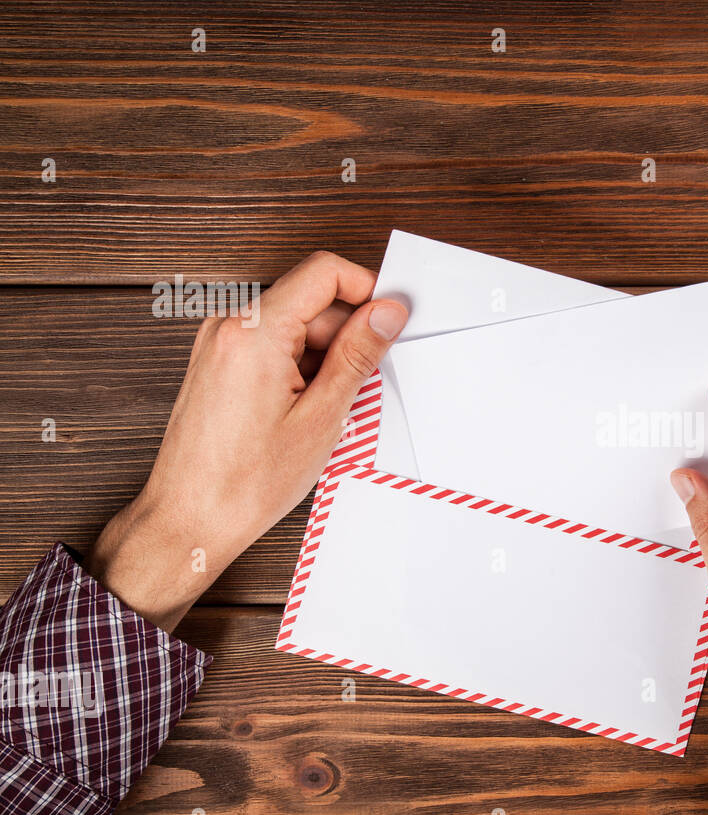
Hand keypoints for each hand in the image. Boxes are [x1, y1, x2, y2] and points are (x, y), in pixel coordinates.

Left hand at [87, 251, 409, 631]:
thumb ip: (357, 354)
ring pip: (294, 325)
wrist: (189, 521)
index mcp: (253, 331)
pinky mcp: (217, 363)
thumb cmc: (244, 482)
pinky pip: (272, 345)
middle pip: (311, 300)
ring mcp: (218, 343)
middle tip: (362, 384)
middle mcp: (229, 326)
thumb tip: (385, 312)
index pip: (324, 272)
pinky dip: (300, 368)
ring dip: (324, 357)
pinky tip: (306, 411)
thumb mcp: (322, 416)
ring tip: (327, 409)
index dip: (367, 290)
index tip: (390, 321)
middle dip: (347, 334)